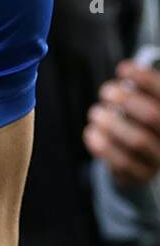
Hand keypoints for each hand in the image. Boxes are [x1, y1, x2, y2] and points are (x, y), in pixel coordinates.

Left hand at [84, 59, 159, 186]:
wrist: (141, 158)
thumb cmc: (139, 119)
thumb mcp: (144, 101)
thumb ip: (139, 88)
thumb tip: (127, 70)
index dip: (145, 79)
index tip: (122, 69)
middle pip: (153, 116)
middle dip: (125, 99)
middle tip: (105, 92)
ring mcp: (159, 159)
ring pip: (137, 141)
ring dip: (111, 123)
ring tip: (96, 113)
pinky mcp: (142, 176)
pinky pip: (122, 163)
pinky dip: (103, 145)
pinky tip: (92, 132)